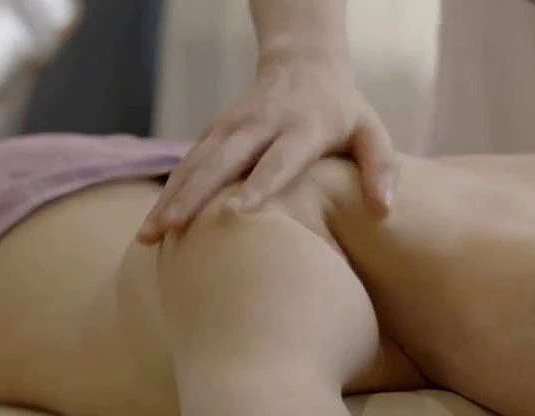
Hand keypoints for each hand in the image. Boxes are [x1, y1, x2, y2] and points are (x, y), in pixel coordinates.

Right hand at [136, 53, 398, 244]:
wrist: (304, 62)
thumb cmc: (345, 111)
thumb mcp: (372, 132)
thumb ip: (381, 168)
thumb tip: (386, 210)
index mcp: (303, 127)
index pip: (279, 159)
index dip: (259, 184)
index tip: (238, 213)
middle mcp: (261, 124)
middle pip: (224, 159)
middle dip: (195, 195)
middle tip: (171, 229)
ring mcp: (233, 125)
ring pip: (197, 160)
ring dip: (171, 196)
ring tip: (149, 234)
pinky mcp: (216, 130)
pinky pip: (189, 161)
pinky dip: (170, 189)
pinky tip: (155, 220)